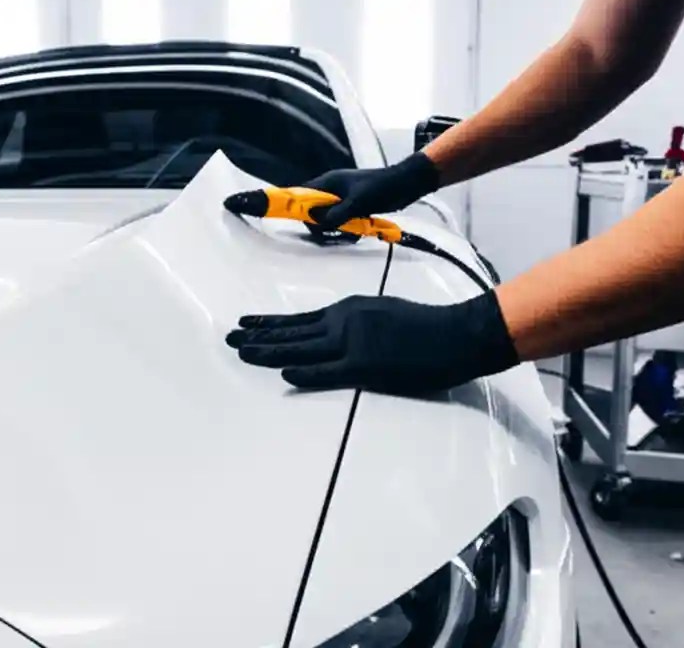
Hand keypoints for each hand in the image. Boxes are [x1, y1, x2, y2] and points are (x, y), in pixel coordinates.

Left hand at [225, 293, 519, 394]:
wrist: (456, 333)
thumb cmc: (425, 325)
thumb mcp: (382, 311)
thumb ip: (355, 320)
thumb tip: (334, 329)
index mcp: (348, 310)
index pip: (299, 319)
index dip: (269, 324)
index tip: (244, 324)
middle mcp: (343, 322)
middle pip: (291, 332)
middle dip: (257, 335)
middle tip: (227, 337)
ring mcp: (353, 343)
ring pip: (300, 349)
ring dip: (269, 351)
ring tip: (241, 351)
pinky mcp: (365, 366)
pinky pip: (327, 371)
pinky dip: (303, 372)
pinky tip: (283, 373)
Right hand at [304, 152, 439, 226]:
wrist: (405, 184)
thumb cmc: (381, 188)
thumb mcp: (357, 202)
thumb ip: (336, 213)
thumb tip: (317, 222)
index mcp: (329, 182)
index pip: (303, 194)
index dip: (300, 208)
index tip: (308, 224)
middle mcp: (332, 190)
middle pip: (314, 209)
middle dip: (320, 223)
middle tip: (333, 233)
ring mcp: (343, 198)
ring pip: (328, 217)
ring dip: (335, 228)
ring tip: (349, 234)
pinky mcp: (353, 206)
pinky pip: (341, 220)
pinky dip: (346, 228)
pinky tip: (356, 233)